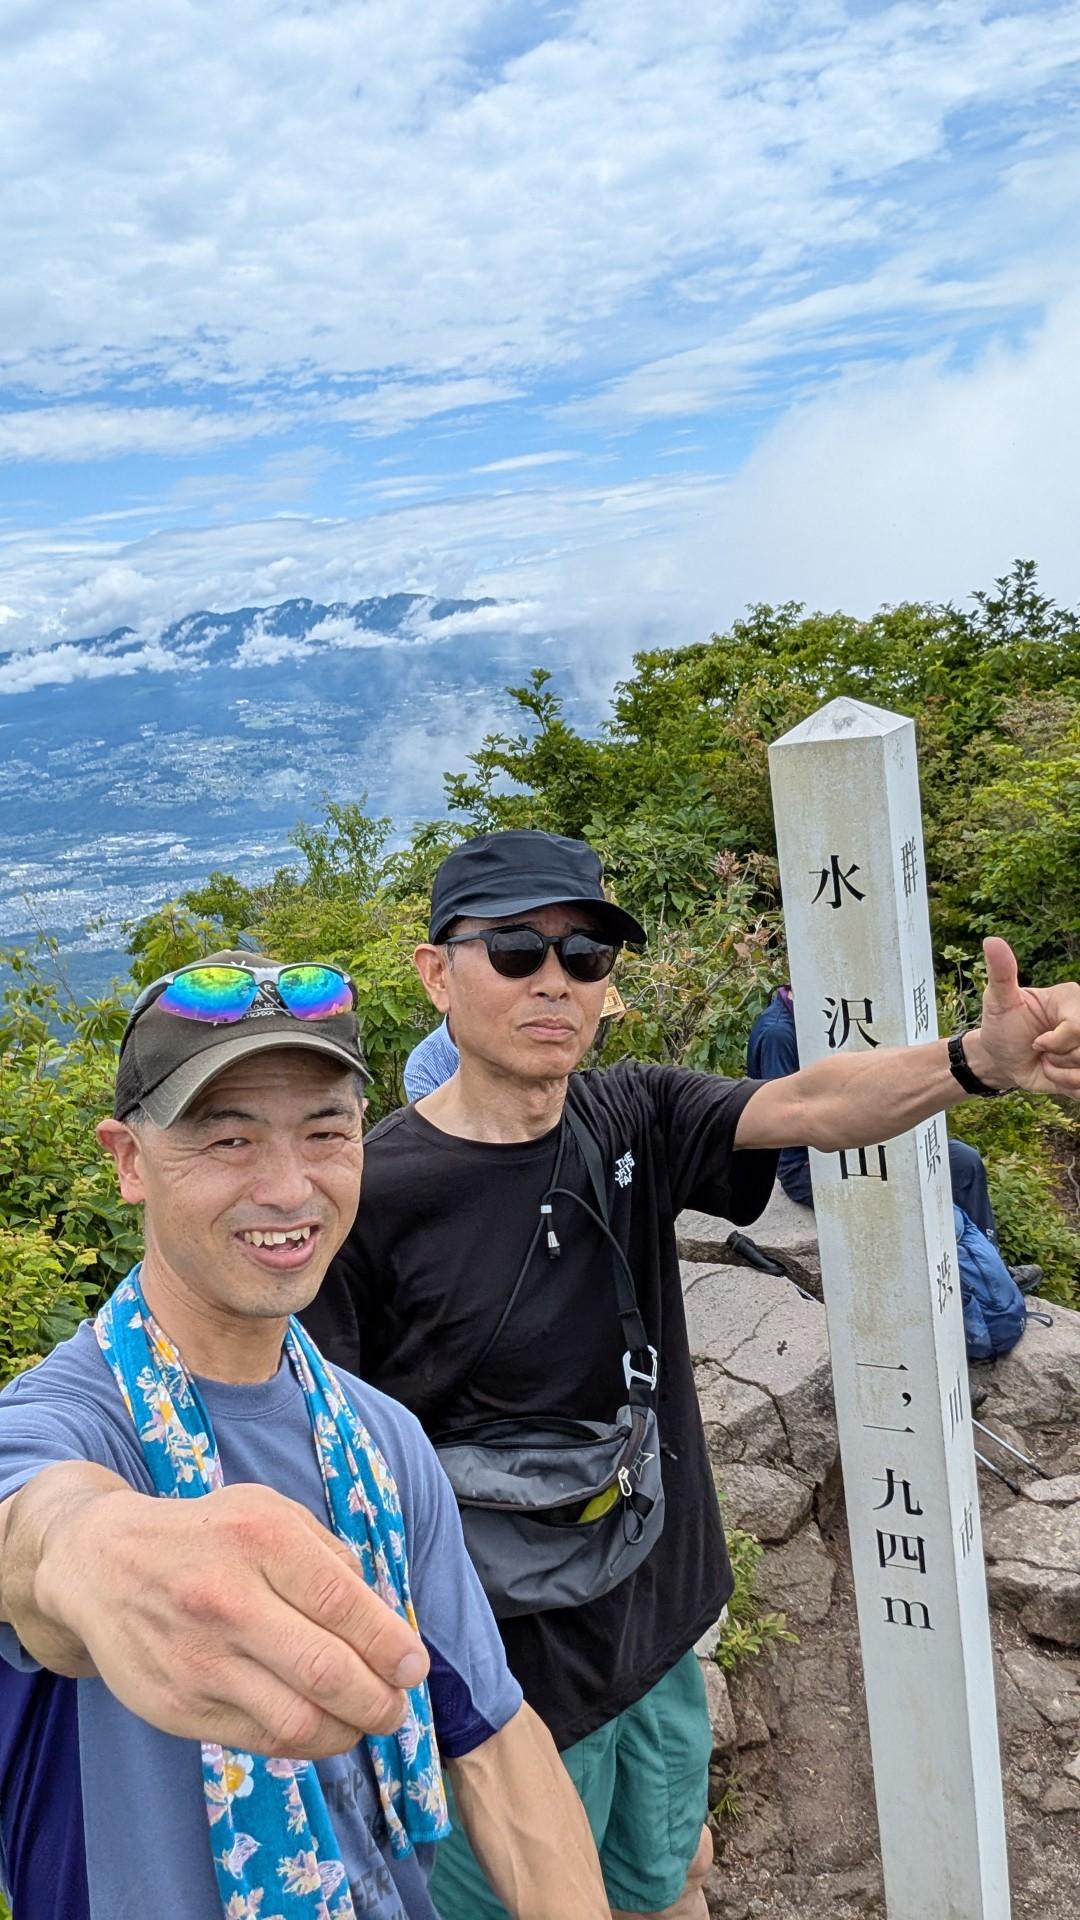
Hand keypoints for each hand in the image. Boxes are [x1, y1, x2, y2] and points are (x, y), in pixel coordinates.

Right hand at [12, 1472, 428, 1757]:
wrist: (100, 1565)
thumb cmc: (205, 1536)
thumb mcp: (268, 1513)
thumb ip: (330, 1558)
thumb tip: (387, 1620)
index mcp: (261, 1538)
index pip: (344, 1604)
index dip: (391, 1645)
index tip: (414, 1668)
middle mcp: (229, 1598)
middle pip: (328, 1672)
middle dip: (380, 1701)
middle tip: (397, 1707)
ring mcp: (200, 1658)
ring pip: (298, 1721)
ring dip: (347, 1732)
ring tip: (363, 1722)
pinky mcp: (178, 1706)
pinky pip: (260, 1740)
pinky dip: (303, 1741)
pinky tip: (318, 1726)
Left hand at [970, 938, 1079, 1096]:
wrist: (999, 1057)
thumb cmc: (1001, 1024)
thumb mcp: (997, 1000)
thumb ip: (1001, 973)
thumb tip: (992, 941)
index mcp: (1071, 998)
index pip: (1079, 1026)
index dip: (1056, 1041)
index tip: (1037, 1041)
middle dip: (1058, 1057)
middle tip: (1040, 1049)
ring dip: (1061, 1072)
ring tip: (1046, 1060)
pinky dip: (1068, 1085)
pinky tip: (1054, 1073)